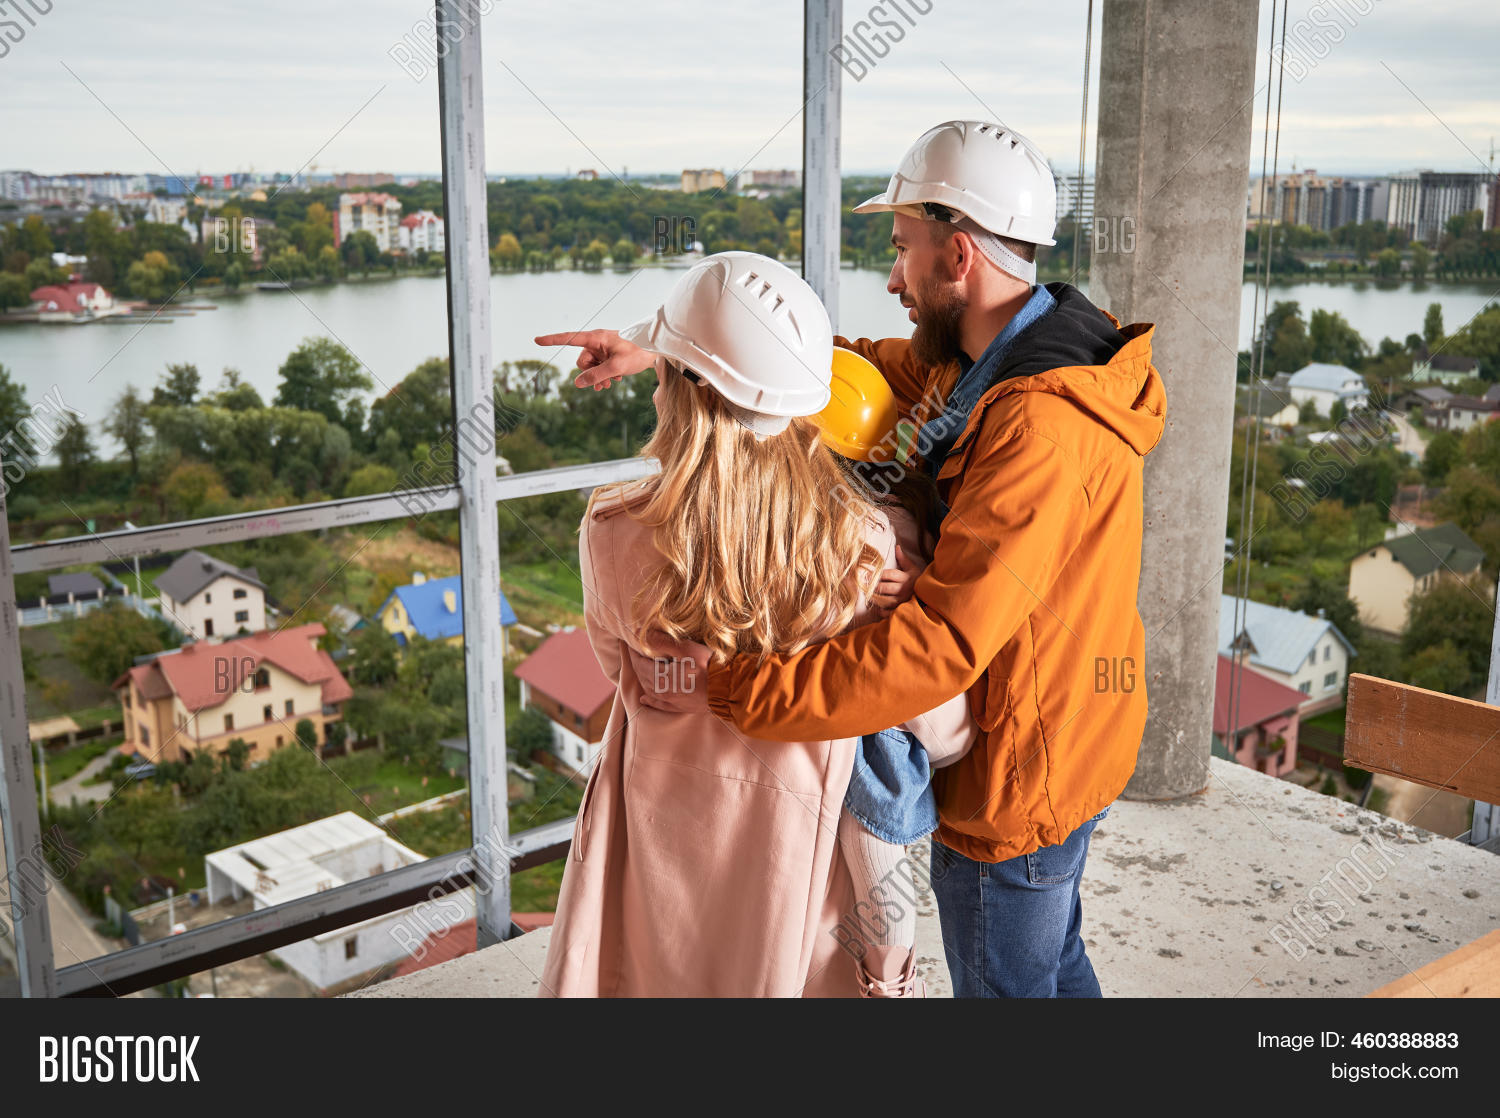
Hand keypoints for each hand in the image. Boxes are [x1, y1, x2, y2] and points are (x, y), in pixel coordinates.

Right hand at [534, 329, 653, 390]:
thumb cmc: (639, 352)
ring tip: (612, 383)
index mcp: (596, 338)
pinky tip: (617, 379)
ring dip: (599, 377)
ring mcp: (603, 348)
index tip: (537, 340)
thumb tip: (577, 384)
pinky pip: (600, 367)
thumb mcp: (617, 367)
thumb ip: (596, 375)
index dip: (552, 340)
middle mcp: (597, 341)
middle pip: (582, 361)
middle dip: (589, 374)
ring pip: (591, 367)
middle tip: (603, 385)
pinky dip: (606, 374)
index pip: (570, 338)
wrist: (658, 349)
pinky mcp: (610, 354)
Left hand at [628, 634, 713, 713]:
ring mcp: (672, 701)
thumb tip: (640, 634)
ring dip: (642, 679)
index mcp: (662, 677)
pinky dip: (650, 700)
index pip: (640, 664)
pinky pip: (660, 705)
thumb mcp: (685, 648)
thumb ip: (662, 641)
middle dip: (637, 665)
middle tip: (635, 654)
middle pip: (643, 677)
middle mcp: (663, 691)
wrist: (728, 689)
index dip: (634, 653)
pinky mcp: (681, 707)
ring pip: (650, 690)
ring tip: (640, 670)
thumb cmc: (709, 666)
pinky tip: (645, 698)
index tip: (631, 644)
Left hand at [871, 545, 925, 615]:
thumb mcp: (913, 569)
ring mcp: (902, 601)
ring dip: (875, 598)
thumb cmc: (918, 581)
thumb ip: (903, 559)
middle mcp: (904, 589)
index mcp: (905, 578)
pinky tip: (877, 607)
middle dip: (874, 586)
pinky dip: (881, 611)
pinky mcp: (901, 610)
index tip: (867, 574)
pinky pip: (888, 612)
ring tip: (868, 595)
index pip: (889, 574)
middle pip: (885, 587)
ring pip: (885, 600)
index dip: (878, 574)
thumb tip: (897, 547)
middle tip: (864, 585)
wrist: (930, 596)